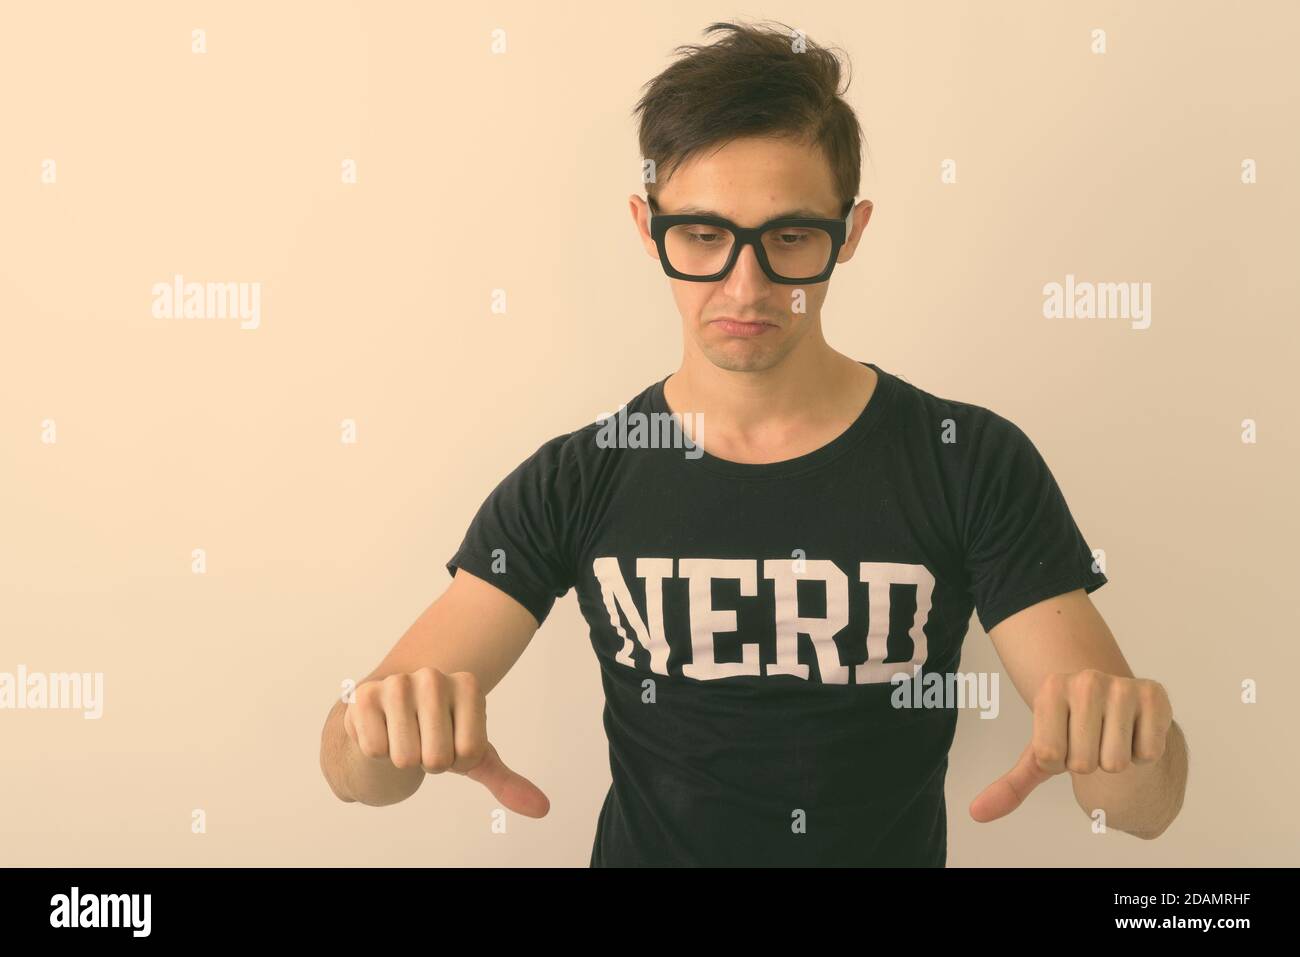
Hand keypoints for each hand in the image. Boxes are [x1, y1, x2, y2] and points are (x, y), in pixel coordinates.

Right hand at [344, 667, 549, 817]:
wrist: (387, 721)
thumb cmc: (437, 737)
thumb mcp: (474, 757)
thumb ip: (507, 781)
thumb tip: (542, 809)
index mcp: (468, 685)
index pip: (470, 753)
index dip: (458, 761)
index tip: (450, 743)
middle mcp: (434, 676)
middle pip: (438, 758)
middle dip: (430, 763)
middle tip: (424, 743)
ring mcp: (398, 683)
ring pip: (406, 757)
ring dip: (403, 759)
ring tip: (404, 738)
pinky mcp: (365, 696)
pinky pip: (376, 750)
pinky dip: (377, 752)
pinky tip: (381, 732)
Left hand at [969, 669, 1171, 822]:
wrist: (1119, 711)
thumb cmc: (1073, 735)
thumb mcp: (1040, 757)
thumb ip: (1010, 785)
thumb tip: (977, 813)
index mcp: (1050, 688)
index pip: (1050, 757)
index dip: (1059, 763)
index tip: (1064, 744)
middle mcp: (1085, 679)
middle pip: (1084, 762)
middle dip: (1088, 764)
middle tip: (1092, 743)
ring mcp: (1122, 684)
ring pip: (1116, 762)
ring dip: (1116, 761)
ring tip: (1113, 738)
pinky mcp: (1155, 694)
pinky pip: (1148, 753)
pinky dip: (1143, 754)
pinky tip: (1135, 733)